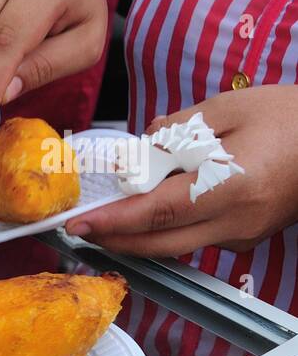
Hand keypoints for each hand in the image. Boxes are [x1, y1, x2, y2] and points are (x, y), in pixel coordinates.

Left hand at [65, 85, 297, 255]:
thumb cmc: (290, 117)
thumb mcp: (229, 108)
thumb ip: (175, 131)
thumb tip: (138, 151)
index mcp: (233, 185)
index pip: (158, 212)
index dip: (113, 221)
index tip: (79, 223)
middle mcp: (237, 220)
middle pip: (159, 244)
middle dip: (114, 239)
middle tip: (80, 227)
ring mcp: (243, 234)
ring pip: (175, 247)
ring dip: (136, 237)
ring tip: (105, 219)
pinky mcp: (246, 237)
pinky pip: (194, 239)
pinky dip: (165, 230)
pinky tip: (149, 211)